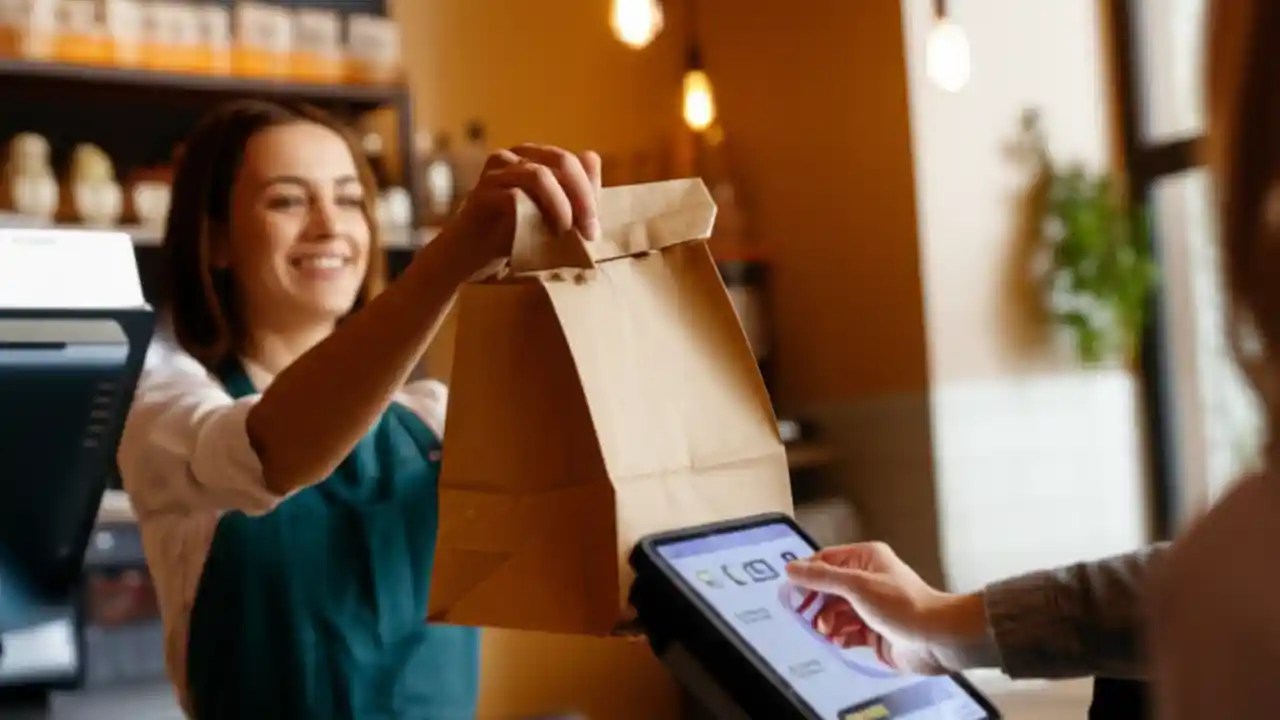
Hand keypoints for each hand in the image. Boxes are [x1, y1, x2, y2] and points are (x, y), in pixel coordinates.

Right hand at [437, 144, 601, 275]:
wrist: (469, 258)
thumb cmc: (511, 237)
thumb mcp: (551, 216)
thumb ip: (573, 191)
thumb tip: (593, 159)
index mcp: (532, 158)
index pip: (572, 161)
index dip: (589, 191)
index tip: (594, 228)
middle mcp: (513, 157)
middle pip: (561, 160)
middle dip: (581, 196)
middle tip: (588, 230)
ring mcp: (495, 173)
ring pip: (538, 175)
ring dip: (560, 206)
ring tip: (566, 232)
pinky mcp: (481, 194)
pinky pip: (513, 196)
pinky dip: (534, 216)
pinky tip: (540, 236)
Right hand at [785, 542, 988, 674]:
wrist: (935, 638)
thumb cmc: (903, 605)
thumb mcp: (856, 586)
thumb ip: (822, 578)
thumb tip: (791, 568)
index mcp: (865, 559)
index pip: (825, 560)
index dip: (807, 574)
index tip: (792, 590)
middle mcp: (867, 579)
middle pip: (828, 588)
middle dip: (817, 602)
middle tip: (807, 615)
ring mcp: (871, 606)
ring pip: (836, 611)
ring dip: (828, 622)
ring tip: (827, 631)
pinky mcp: (874, 630)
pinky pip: (847, 631)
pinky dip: (840, 636)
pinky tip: (841, 641)